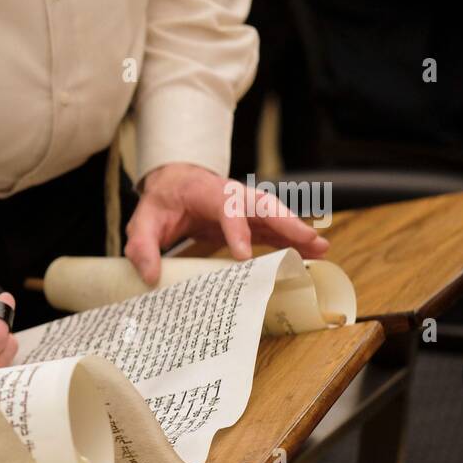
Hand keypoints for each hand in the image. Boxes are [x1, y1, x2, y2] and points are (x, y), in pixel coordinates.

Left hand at [125, 162, 329, 285]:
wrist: (172, 185)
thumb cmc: (160, 204)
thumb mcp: (141, 223)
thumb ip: (141, 247)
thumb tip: (151, 277)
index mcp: (205, 192)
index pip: (226, 208)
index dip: (237, 230)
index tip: (243, 255)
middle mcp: (231, 195)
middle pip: (263, 205)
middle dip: (286, 222)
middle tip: (308, 240)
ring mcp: (243, 206)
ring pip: (275, 215)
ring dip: (298, 231)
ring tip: (321, 249)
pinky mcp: (250, 219)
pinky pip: (274, 228)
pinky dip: (292, 240)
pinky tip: (310, 254)